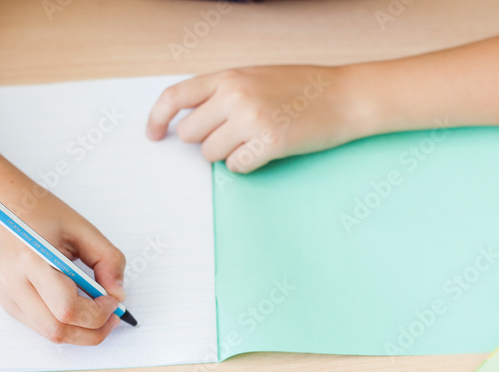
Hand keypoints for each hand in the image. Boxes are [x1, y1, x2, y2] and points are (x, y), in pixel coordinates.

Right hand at [0, 191, 126, 344]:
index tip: (115, 300)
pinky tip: (79, 307)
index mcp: (29, 260)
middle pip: (58, 330)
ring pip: (50, 335)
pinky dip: (66, 324)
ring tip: (99, 312)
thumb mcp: (82, 228)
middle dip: (93, 331)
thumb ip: (108, 260)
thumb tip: (118, 295)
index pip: (67, 308)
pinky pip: (42, 327)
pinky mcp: (8, 304)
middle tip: (113, 316)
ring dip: (81, 332)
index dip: (98, 312)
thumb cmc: (38, 212)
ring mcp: (7, 297)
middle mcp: (13, 284)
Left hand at [146, 65, 358, 172]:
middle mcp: (234, 95)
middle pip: (190, 134)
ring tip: (254, 141)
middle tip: (232, 137)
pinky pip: (236, 167)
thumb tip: (192, 118)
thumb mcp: (255, 77)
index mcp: (228, 76)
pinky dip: (246, 165)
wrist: (344, 96)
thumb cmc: (303, 88)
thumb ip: (222, 92)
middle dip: (205, 141)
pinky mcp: (268, 142)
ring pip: (210, 154)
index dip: (158, 118)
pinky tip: (266, 151)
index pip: (175, 96)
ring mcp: (251, 119)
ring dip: (227, 155)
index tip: (154, 134)